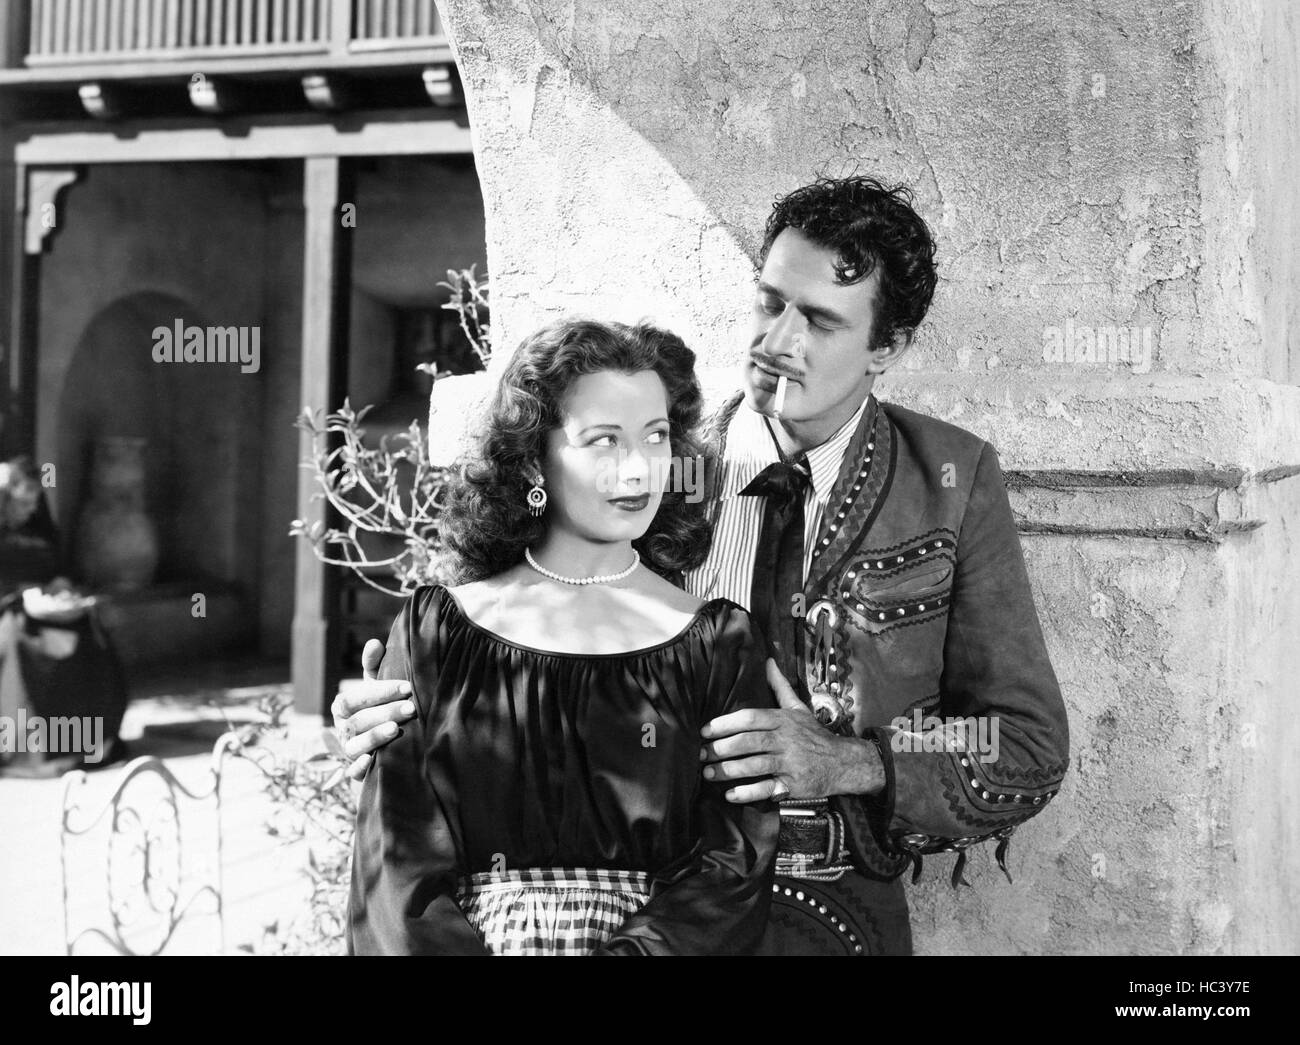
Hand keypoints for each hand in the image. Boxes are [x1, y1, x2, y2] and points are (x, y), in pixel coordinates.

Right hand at [331, 639, 416, 780]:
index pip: (354, 698)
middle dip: (385, 713)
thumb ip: (375, 665)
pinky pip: (353, 773)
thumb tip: (374, 643)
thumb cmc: (380, 707)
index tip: (406, 687)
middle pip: (357, 721)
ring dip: (374, 737)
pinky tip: (373, 761)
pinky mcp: (357, 772)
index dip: (379, 692)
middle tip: (411, 709)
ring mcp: (349, 751)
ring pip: (354, 746)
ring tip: (396, 730)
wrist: (386, 742)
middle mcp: (342, 729)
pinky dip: (360, 768)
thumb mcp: (377, 686)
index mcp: (344, 707)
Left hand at [699, 659, 883, 803]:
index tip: (704, 732)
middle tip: (702, 754)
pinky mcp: (794, 785)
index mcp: (783, 720)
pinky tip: (730, 794)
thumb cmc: (814, 735)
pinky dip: (747, 793)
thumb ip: (780, 687)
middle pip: (749, 742)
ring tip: (708, 773)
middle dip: (721, 748)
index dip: (725, 724)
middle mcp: (786, 740)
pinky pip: (767, 789)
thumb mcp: (798, 708)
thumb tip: (768, 661)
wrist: (844, 763)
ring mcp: (790, 763)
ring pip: (755, 765)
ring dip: (728, 770)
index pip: (750, 718)